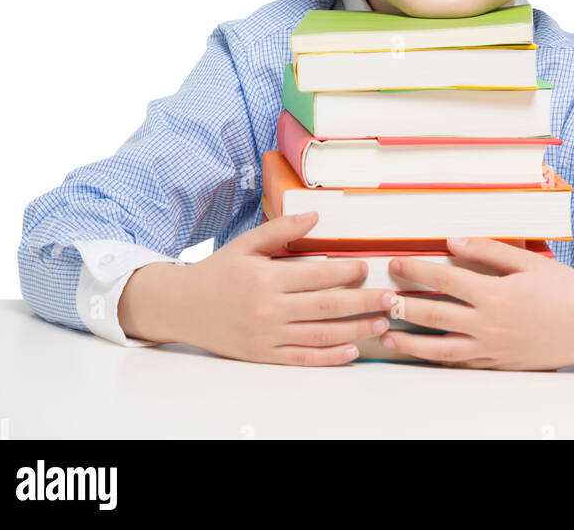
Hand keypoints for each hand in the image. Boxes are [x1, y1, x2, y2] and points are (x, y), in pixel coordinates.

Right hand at [175, 211, 393, 364]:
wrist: (184, 307)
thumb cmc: (218, 272)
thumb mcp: (245, 244)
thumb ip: (281, 229)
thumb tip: (315, 215)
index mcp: (266, 277)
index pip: (317, 274)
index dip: (346, 272)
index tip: (366, 268)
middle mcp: (269, 308)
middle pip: (326, 306)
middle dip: (362, 302)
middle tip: (390, 299)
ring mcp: (268, 336)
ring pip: (320, 335)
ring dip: (355, 331)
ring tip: (381, 325)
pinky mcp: (264, 356)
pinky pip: (302, 359)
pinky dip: (329, 357)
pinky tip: (352, 352)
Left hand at [374, 238, 573, 370]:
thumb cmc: (564, 289)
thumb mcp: (527, 261)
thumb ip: (487, 251)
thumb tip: (452, 243)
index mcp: (495, 296)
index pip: (444, 281)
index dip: (416, 271)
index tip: (395, 264)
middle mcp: (490, 326)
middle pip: (434, 316)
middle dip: (402, 305)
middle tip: (378, 298)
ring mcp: (493, 350)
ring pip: (441, 350)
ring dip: (410, 343)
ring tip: (386, 335)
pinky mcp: (500, 366)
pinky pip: (462, 365)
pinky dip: (439, 361)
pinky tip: (423, 356)